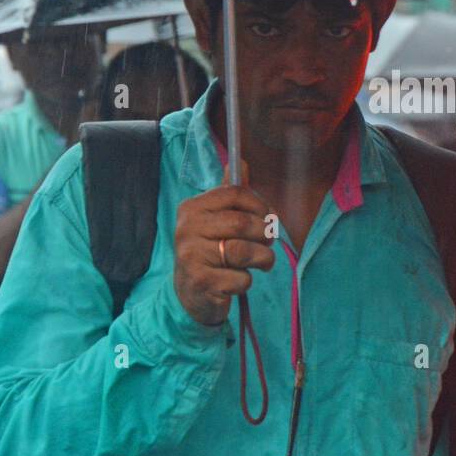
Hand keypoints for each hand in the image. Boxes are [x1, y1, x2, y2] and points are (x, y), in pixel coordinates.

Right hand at [172, 169, 274, 328]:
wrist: (189, 293)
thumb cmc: (210, 251)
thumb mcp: (216, 220)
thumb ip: (230, 195)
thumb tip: (242, 163)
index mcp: (192, 207)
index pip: (235, 192)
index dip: (260, 204)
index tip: (268, 217)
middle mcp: (187, 228)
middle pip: (243, 223)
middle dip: (265, 234)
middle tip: (268, 243)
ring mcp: (191, 256)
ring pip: (244, 251)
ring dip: (263, 259)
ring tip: (262, 262)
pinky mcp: (200, 282)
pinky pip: (241, 278)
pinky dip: (247, 281)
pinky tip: (237, 281)